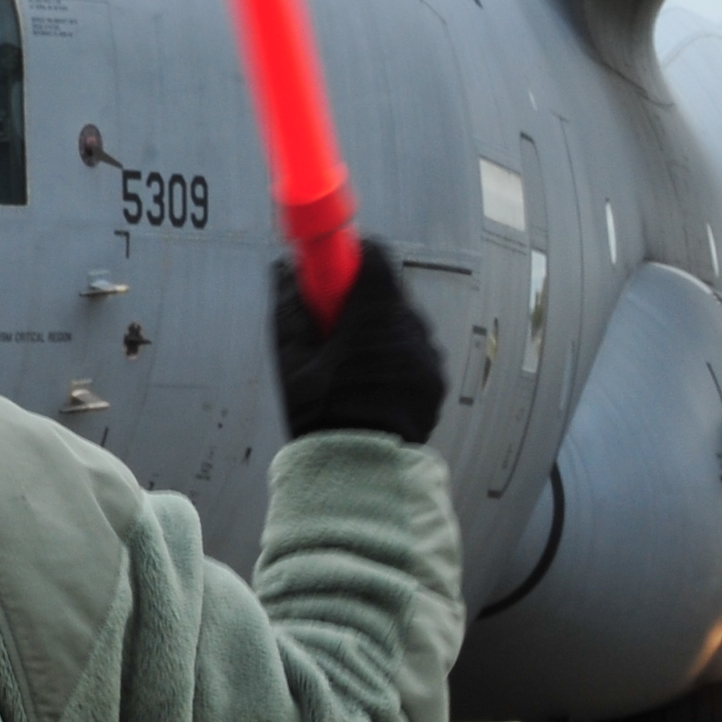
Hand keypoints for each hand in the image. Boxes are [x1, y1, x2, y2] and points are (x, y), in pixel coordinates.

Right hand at [273, 241, 446, 445]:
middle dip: (362, 297)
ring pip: (403, 321)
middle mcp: (409, 327)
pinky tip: (371, 383)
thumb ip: (290, 303)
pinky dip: (395, 357)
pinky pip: (415, 351)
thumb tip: (285, 267)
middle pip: (388, 289)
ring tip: (350, 363)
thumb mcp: (290, 357)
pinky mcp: (436, 378)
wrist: (359, 467)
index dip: (351, 254)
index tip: (331, 268)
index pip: (374, 254)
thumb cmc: (319, 411)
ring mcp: (427, 354)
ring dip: (380, 329)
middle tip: (333, 322)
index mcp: (372, 314)